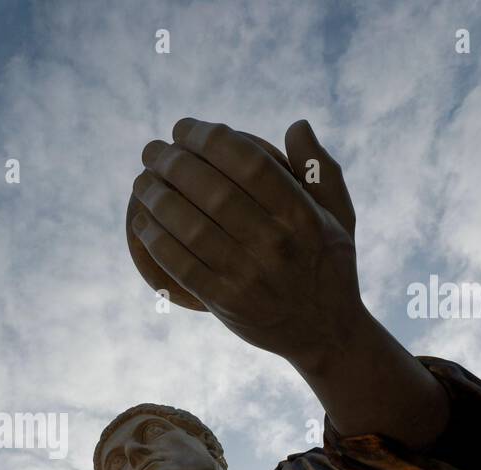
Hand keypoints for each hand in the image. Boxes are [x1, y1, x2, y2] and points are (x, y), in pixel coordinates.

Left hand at [129, 118, 360, 371]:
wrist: (326, 333)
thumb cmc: (329, 264)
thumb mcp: (339, 215)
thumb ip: (320, 169)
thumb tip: (296, 125)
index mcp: (302, 214)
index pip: (248, 163)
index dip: (209, 139)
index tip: (184, 128)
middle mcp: (276, 243)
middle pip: (213, 191)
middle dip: (174, 163)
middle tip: (152, 151)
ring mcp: (249, 275)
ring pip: (191, 227)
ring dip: (158, 199)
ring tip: (141, 182)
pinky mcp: (226, 302)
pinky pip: (182, 266)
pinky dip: (156, 240)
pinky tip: (141, 222)